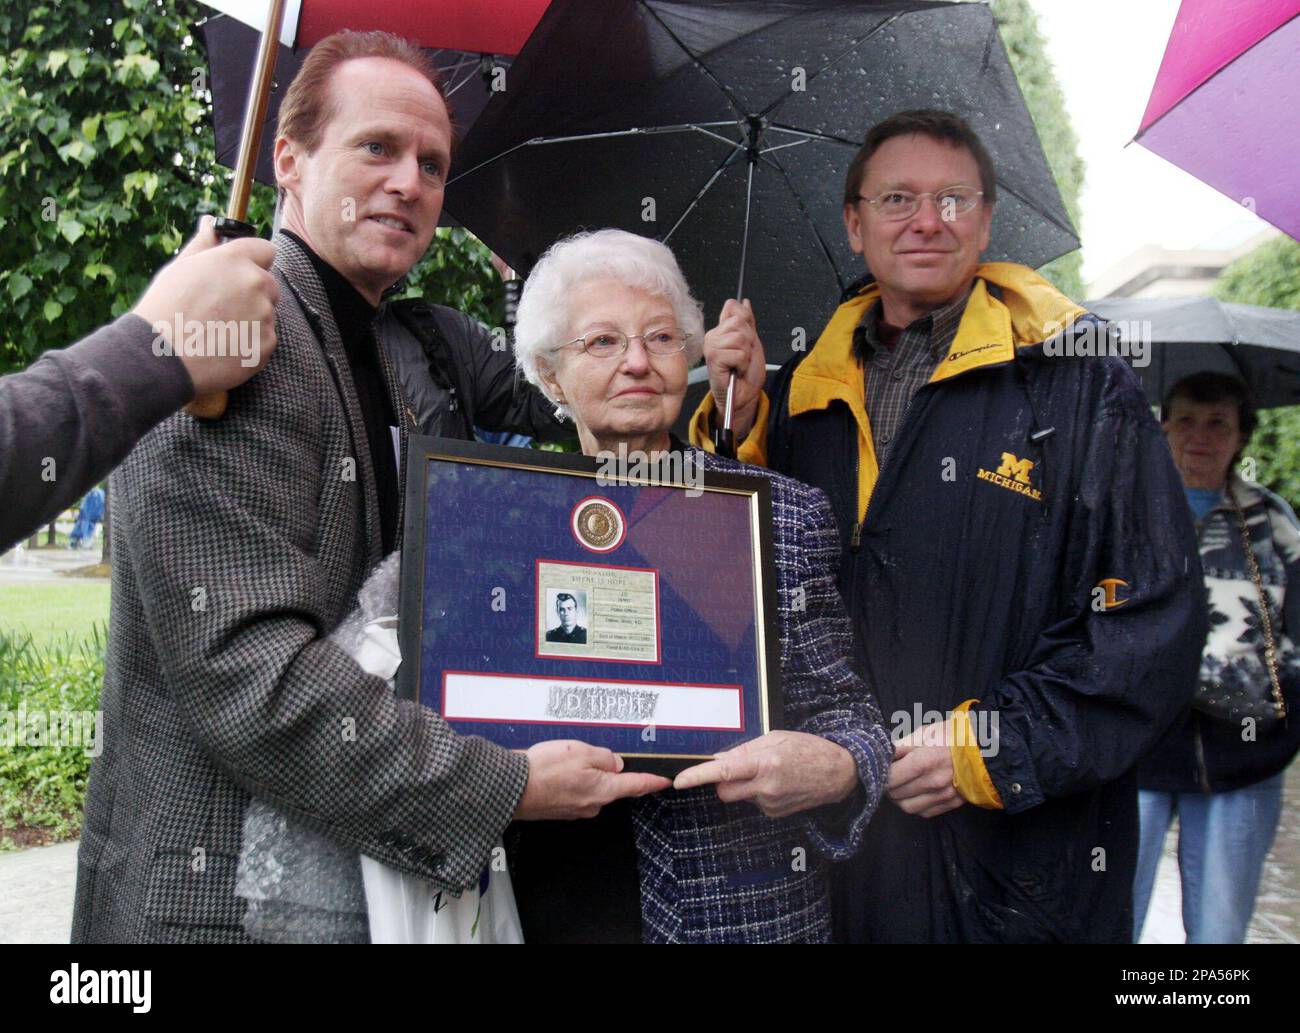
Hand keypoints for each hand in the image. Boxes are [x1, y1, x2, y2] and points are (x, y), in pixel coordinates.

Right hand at [131, 216, 279, 394]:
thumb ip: (203, 244)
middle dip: (252, 293)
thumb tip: (210, 223)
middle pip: (268, 284)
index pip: (265, 250)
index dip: (254, 261)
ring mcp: (264, 315)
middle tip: (221, 308)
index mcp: (235, 260)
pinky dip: (250, 343)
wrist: (161, 357)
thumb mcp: (180, 268)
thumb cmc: (166, 309)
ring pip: (266, 313)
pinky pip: (265, 339)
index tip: (240, 273)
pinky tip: (224, 347)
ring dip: (251, 319)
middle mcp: (255, 283)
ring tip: (217, 330)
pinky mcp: (267, 343)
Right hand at [514, 740, 670, 819]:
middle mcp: (593, 804)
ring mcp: (576, 809)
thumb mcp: (581, 751)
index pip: (636, 785)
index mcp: (603, 789)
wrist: (512, 789)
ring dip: (582, 774)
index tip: (665, 781)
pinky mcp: (561, 809)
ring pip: (590, 787)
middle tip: (583, 754)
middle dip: (604, 770)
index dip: (652, 782)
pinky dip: (568, 781)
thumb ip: (604, 757)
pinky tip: (554, 771)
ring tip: (561, 760)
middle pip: (610, 785)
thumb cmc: (544, 770)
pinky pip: (573, 791)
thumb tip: (616, 764)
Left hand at [672, 730, 856, 817]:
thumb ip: (744, 751)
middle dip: (722, 781)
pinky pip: (753, 802)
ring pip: (739, 796)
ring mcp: (771, 804)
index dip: (699, 776)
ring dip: (743, 785)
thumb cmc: (808, 749)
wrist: (839, 774)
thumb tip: (718, 760)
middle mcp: (766, 787)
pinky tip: (778, 783)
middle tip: (739, 767)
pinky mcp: (775, 814)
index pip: (724, 771)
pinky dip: (757, 793)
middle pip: (724, 790)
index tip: (680, 781)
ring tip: (769, 771)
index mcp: (765, 763)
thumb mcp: (776, 738)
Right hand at [703, 298, 765, 440]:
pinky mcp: (713, 358)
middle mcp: (713, 336)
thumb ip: (747, 320)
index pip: (734, 308)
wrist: (745, 395)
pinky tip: (736, 370)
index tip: (746, 341)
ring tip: (739, 363)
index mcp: (721, 330)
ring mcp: (711, 347)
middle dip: (748, 340)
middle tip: (743, 355)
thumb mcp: (752, 341)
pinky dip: (742, 363)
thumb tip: (744, 301)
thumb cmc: (746, 373)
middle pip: (739, 321)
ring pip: (739, 337)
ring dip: (746, 353)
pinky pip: (738, 352)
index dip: (747, 323)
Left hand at [887, 720, 964, 817]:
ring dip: (899, 798)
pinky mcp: (952, 804)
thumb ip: (900, 745)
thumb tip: (881, 752)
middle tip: (889, 776)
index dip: (881, 774)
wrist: (987, 748)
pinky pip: (923, 812)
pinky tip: (916, 793)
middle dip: (887, 786)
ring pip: (907, 807)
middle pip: (895, 794)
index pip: (890, 778)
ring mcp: (943, 795)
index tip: (881, 769)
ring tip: (901, 786)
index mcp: (924, 761)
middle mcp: (933, 782)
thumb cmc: (952, 735)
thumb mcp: (925, 733)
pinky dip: (916, 805)